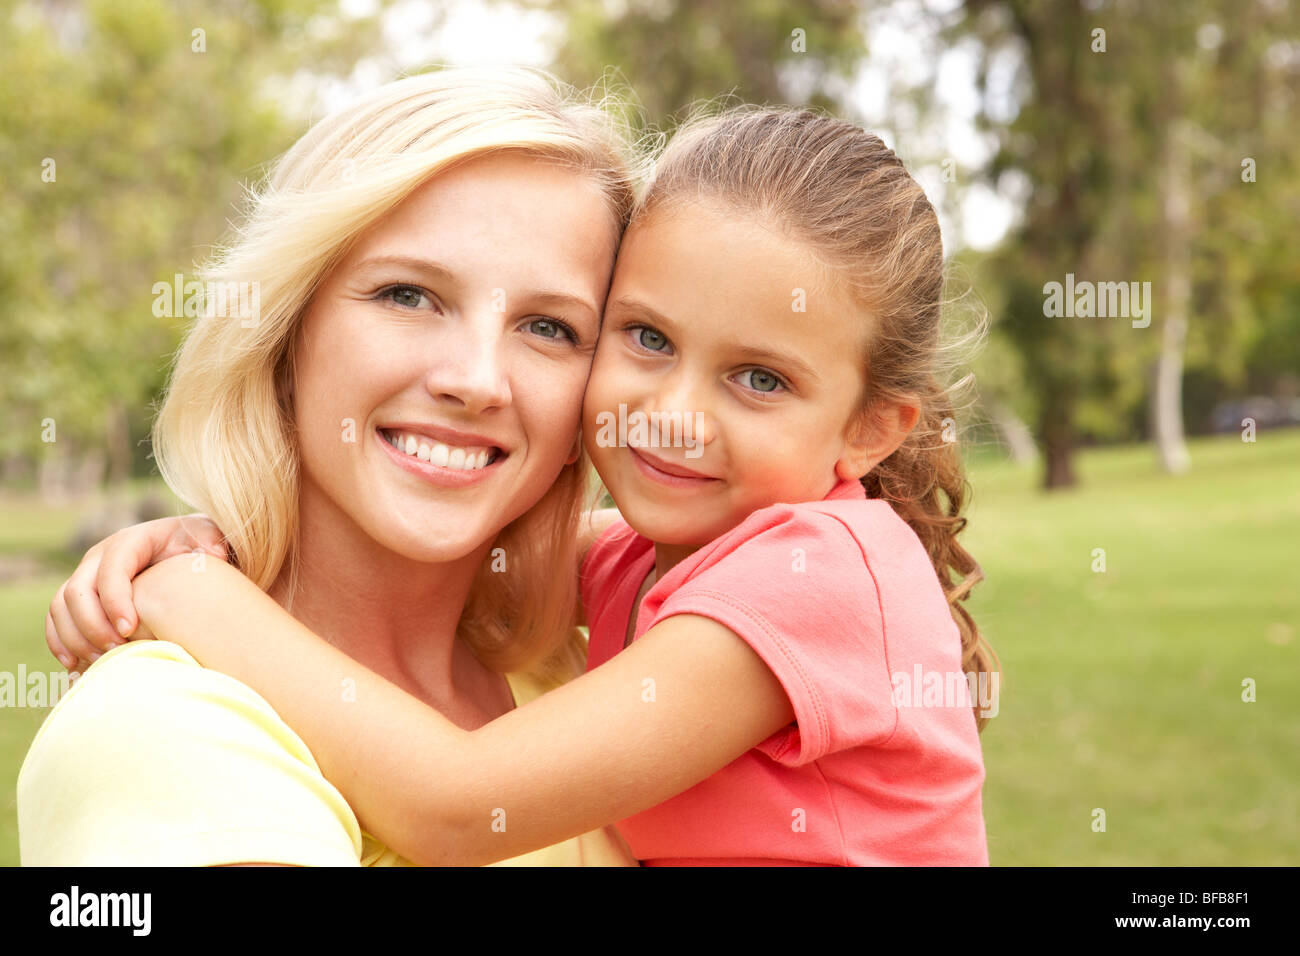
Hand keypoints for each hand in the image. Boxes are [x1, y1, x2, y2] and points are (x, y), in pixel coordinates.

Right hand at [46, 514, 227, 670]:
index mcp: (130, 542)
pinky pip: (55, 619)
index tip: (130, 630)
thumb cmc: (198, 549)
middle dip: (93, 625)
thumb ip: (211, 543)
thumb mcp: (208, 539)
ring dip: (76, 637)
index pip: (112, 569)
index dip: (114, 600)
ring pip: (60, 607)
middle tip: (117, 651)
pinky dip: (60, 642)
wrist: (184, 552)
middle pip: (78, 590)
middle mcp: (99, 557)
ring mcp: (85, 577)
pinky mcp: (78, 598)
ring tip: (101, 661)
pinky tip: (74, 665)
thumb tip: (212, 555)